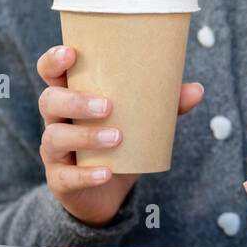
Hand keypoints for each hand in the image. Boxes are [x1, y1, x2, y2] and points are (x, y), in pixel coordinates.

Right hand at [36, 44, 202, 225]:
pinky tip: (107, 172)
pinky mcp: (60, 180)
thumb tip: (197, 89)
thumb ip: (165, 105)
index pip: (50, 73)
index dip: (53, 61)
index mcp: (71, 97)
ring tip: (117, 137)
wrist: (106, 193)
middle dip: (75, 101)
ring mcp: (54, 151)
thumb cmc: (119, 144)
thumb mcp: (140, 122)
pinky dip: (87, 174)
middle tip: (108, 105)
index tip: (71, 53)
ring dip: (86, 136)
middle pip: (49, 101)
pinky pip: (67, 177)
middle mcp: (56, 120)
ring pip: (55, 137)